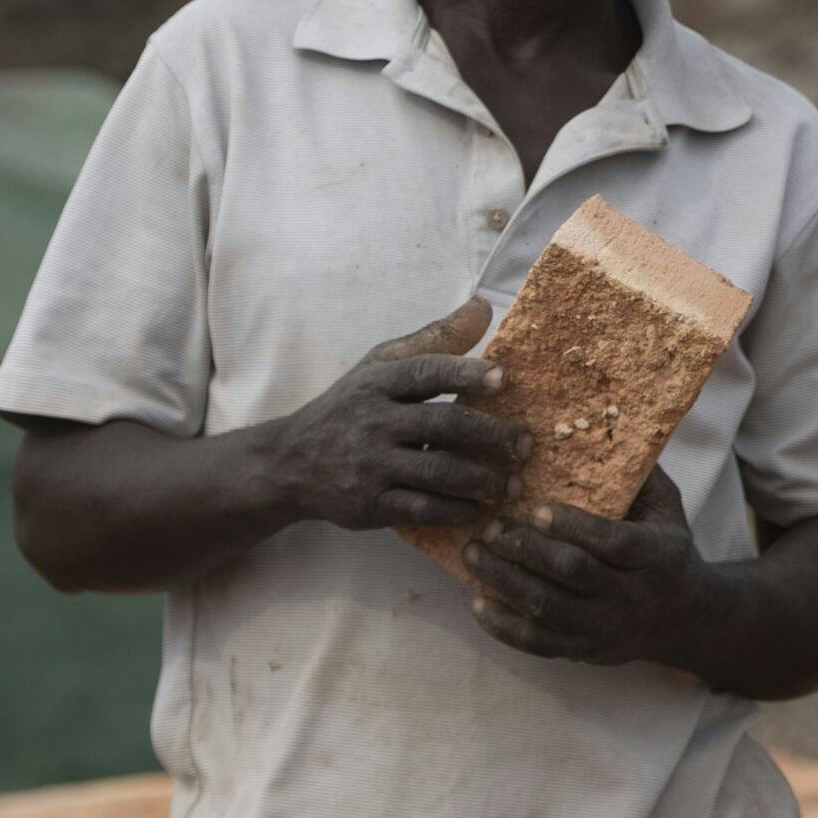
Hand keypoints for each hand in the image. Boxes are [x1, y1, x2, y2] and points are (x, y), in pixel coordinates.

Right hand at [265, 297, 532, 532]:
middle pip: (441, 424)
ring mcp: (372, 465)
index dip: (466, 373)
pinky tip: (480, 508)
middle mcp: (375, 421)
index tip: (503, 378)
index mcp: (380, 383)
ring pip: (437, 471)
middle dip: (491, 434)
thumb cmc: (350, 406)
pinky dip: (455, 511)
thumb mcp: (381, 365)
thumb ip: (434, 338)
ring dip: (482, 479)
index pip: (426, 372)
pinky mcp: (371, 504)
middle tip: (526, 444)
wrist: (290, 461)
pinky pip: (421, 509)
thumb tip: (484, 306)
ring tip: (514, 482)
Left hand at [461, 465, 709, 668]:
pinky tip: (477, 602)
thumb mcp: (667, 507)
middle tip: (490, 527)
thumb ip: (640, 473)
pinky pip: (539, 644)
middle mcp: (632, 597)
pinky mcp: (585, 651)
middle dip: (527, 549)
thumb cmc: (665, 547)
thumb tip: (604, 424)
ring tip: (473, 553)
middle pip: (574, 574)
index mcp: (657, 556)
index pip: (614, 543)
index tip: (536, 509)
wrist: (686, 619)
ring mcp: (606, 630)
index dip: (574, 526)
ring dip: (505, 581)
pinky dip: (504, 626)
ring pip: (549, 608)